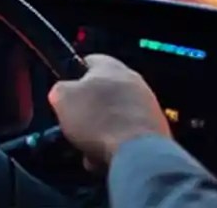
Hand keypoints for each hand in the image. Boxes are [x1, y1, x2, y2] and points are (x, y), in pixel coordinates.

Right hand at [47, 54, 170, 168]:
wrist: (138, 152)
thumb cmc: (98, 119)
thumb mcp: (61, 99)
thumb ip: (59, 90)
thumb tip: (62, 93)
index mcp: (109, 65)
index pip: (87, 62)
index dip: (72, 78)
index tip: (66, 95)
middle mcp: (133, 79)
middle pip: (103, 92)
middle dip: (89, 110)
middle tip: (77, 125)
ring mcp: (148, 103)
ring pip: (117, 114)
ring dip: (104, 129)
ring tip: (92, 147)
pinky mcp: (157, 126)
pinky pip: (131, 132)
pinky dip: (119, 142)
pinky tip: (109, 155)